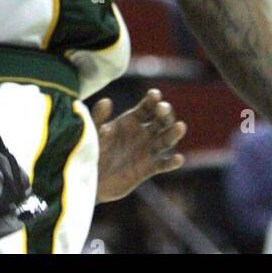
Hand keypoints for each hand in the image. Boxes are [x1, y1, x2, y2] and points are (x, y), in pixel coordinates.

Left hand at [93, 89, 185, 203]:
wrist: (91, 177)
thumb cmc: (92, 150)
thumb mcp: (93, 132)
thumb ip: (99, 117)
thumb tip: (106, 101)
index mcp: (131, 120)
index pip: (146, 107)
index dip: (152, 100)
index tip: (154, 94)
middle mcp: (143, 133)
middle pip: (160, 120)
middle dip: (164, 113)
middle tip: (163, 109)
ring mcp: (147, 150)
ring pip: (166, 140)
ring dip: (174, 133)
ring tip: (180, 126)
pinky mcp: (148, 168)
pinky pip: (163, 164)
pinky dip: (172, 162)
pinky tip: (178, 159)